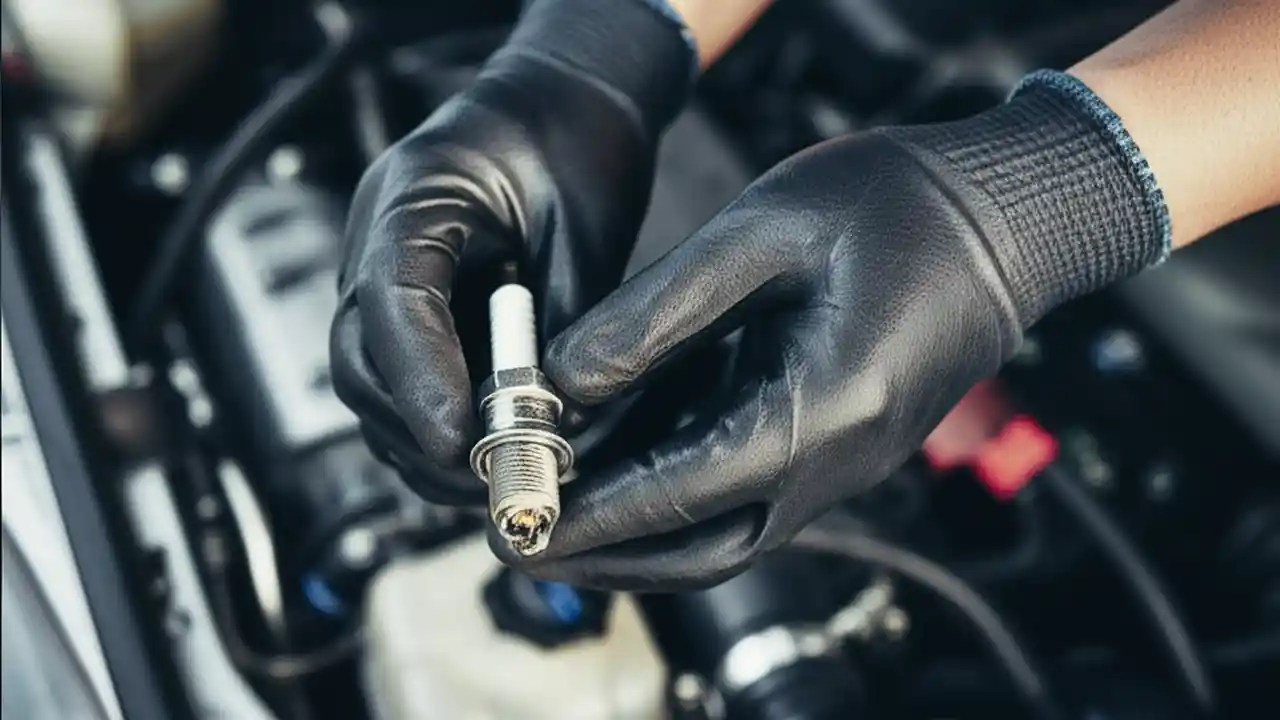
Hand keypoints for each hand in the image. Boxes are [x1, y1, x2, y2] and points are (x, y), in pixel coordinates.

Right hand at [330, 0, 694, 503]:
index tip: (459, 441)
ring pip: (373, 385)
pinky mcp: (412, 312)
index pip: (389, 300)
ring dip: (426, 445)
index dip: (419, 378)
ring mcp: (387, 279)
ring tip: (499, 478)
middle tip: (491, 478)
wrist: (565, 102)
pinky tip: (495, 452)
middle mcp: (380, 242)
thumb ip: (564, 320)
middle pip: (359, 359)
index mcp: (414, 195)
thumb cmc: (576, 139)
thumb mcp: (584, 224)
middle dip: (419, 432)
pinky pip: (404, 382)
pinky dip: (441, 427)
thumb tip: (560, 420)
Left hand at [505, 76, 1167, 588]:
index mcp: (823, 411)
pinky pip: (741, 491)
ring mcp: (839, 462)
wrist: (1004, 214)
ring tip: (551, 501)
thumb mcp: (761, 234)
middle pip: (697, 548)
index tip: (513, 519)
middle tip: (519, 530)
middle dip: (603, 549)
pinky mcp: (833, 443)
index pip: (677, 492)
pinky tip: (616, 455)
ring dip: (634, 528)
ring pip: (717, 532)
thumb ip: (656, 314)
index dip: (588, 512)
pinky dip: (671, 488)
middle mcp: (835, 463)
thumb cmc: (901, 206)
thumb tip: (565, 378)